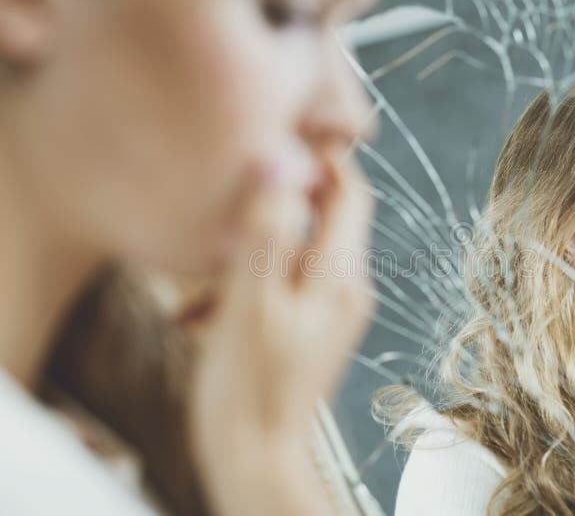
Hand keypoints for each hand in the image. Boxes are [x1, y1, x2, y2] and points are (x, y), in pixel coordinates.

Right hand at [186, 147, 374, 515]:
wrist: (255, 460)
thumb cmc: (248, 386)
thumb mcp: (249, 300)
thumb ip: (266, 230)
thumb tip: (280, 162)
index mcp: (340, 275)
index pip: (350, 193)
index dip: (322, 160)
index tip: (282, 138)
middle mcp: (345, 288)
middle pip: (319, 219)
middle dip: (271, 210)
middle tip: (225, 211)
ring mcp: (328, 309)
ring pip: (290, 253)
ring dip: (246, 255)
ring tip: (202, 281)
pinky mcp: (306, 327)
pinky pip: (279, 286)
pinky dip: (243, 288)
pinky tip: (200, 314)